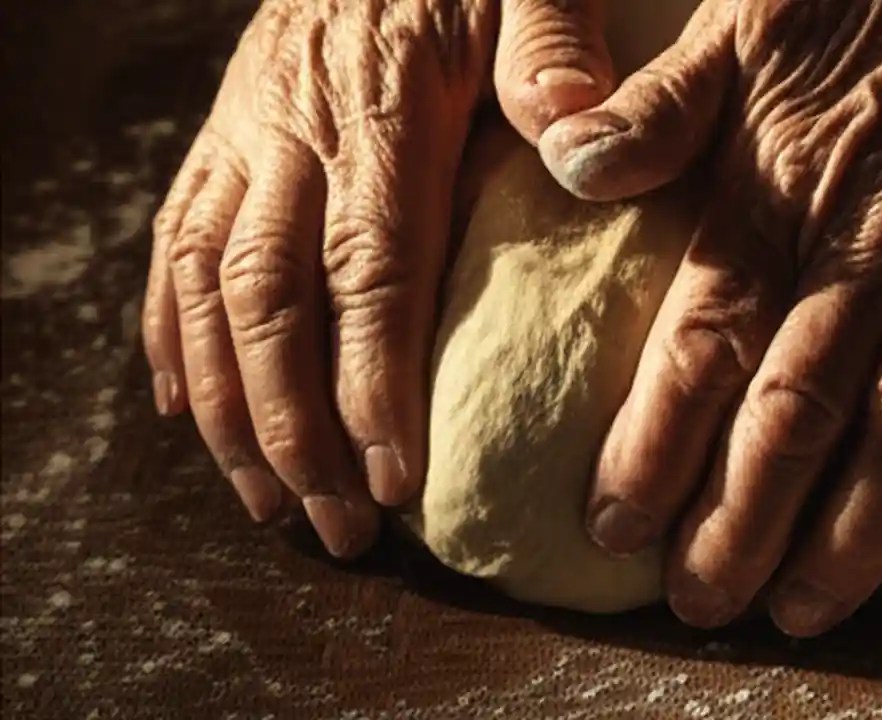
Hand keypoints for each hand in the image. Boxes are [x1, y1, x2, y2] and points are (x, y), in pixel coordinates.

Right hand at [141, 0, 617, 556]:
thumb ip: (552, 46)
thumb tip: (571, 131)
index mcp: (382, 104)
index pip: (370, 266)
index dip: (373, 382)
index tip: (396, 479)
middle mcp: (292, 130)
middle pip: (273, 300)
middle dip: (295, 426)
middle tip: (336, 524)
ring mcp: (242, 137)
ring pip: (206, 289)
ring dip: (229, 407)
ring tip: (266, 499)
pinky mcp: (217, 142)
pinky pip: (172, 247)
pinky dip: (171, 337)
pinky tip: (189, 413)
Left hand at [542, 0, 881, 634]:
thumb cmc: (853, 6)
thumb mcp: (735, 34)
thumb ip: (653, 112)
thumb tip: (565, 164)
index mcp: (778, 199)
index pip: (704, 347)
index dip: (653, 448)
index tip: (613, 527)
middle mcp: (875, 252)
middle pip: (800, 415)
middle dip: (743, 524)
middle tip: (699, 603)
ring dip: (863, 532)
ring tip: (808, 609)